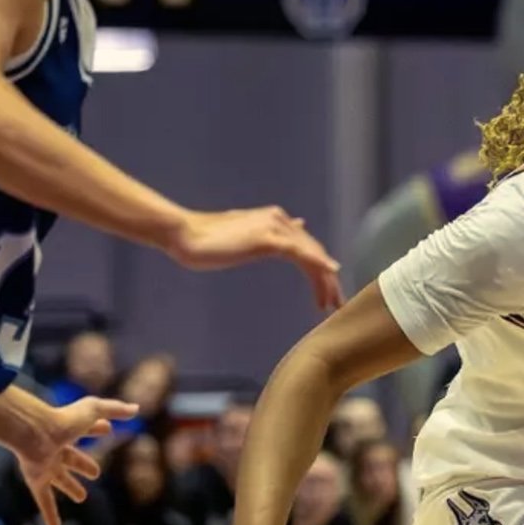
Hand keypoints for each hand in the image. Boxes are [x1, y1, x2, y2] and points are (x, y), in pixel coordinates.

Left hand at [14, 396, 136, 524]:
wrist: (32, 432)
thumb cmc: (63, 419)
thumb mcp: (94, 410)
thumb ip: (115, 409)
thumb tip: (136, 408)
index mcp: (70, 431)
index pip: (87, 429)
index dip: (98, 429)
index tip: (107, 429)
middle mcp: (57, 448)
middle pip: (72, 458)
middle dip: (82, 464)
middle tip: (95, 473)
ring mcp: (46, 466)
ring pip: (60, 480)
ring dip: (70, 488)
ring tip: (81, 498)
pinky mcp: (37, 481)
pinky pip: (45, 501)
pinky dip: (50, 515)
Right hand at [168, 207, 343, 310]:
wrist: (186, 236)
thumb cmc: (207, 242)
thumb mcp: (244, 237)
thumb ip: (269, 236)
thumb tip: (297, 226)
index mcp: (274, 220)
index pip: (305, 247)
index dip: (319, 270)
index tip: (327, 295)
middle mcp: (279, 220)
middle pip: (313, 251)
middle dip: (327, 280)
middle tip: (337, 305)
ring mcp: (274, 227)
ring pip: (311, 254)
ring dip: (325, 280)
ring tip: (332, 304)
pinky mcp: (267, 239)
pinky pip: (300, 253)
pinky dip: (317, 264)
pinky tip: (330, 274)